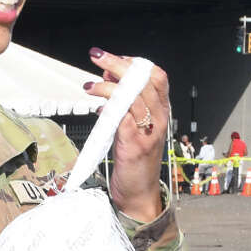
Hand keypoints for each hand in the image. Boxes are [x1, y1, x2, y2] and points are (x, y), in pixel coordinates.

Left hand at [82, 49, 170, 222]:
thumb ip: (125, 104)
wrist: (139, 194)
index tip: (116, 58)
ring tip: (89, 86)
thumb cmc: (135, 161)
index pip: (157, 76)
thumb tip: (109, 78)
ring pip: (131, 96)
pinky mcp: (133, 145)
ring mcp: (147, 132)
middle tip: (97, 56)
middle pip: (143, 80)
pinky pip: (122, 118)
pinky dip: (108, 107)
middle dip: (118, 64)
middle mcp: (158, 119)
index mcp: (161, 112)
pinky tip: (97, 105)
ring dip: (107, 86)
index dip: (136, 62)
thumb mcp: (134, 127)